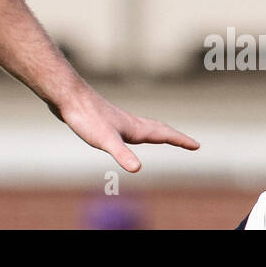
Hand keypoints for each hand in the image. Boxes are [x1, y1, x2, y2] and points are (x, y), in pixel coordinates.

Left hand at [52, 88, 198, 172]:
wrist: (67, 97)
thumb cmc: (86, 118)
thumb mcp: (105, 141)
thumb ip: (122, 154)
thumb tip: (137, 169)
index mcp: (134, 128)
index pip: (165, 134)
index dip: (181, 141)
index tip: (198, 145)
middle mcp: (129, 122)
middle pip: (159, 129)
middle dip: (175, 137)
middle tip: (189, 143)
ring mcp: (117, 120)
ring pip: (144, 126)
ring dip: (158, 131)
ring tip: (163, 135)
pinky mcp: (105, 119)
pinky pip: (128, 126)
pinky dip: (137, 130)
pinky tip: (125, 133)